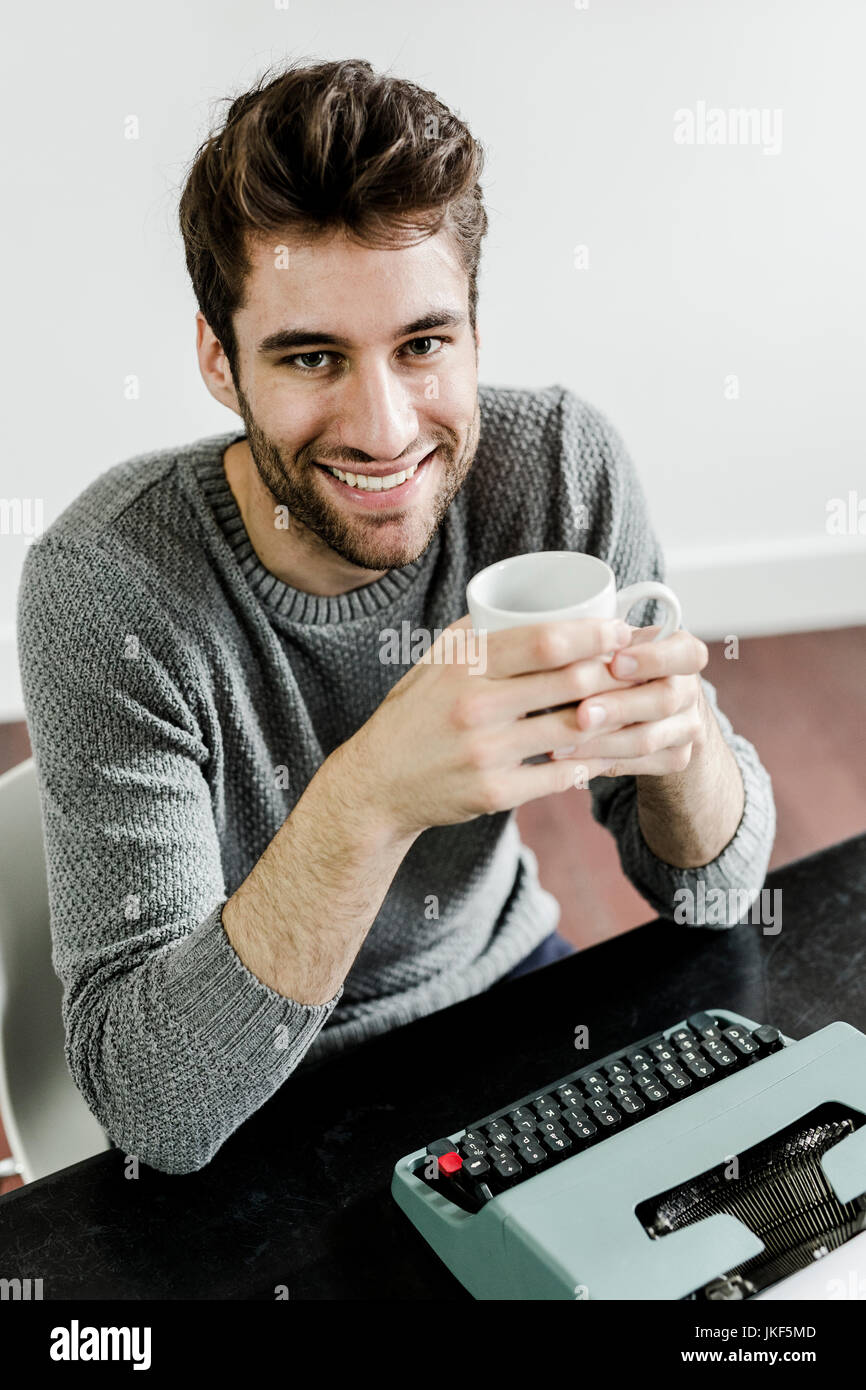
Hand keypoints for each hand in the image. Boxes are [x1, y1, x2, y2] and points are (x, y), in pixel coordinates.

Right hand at [335, 613, 639, 840]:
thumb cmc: (413, 715)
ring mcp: (486, 753)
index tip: (619, 630)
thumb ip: (476, 633)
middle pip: (569, 682)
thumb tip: (528, 600)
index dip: (593, 634)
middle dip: (615, 672)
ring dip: (610, 719)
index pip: (545, 641)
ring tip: (631, 708)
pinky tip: (599, 754)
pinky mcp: (493, 792)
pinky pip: (559, 775)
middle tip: (636, 667)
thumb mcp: (433, 663)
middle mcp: (475, 706)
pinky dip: (585, 764)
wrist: (376, 784)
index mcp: (464, 666)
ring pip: (573, 731)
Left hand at [549, 624, 710, 776]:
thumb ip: (604, 645)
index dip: (653, 659)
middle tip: (582, 714)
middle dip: (618, 708)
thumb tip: (569, 650)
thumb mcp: (620, 646)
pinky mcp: (675, 759)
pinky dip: (599, 762)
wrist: (648, 708)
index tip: (616, 662)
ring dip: (601, 742)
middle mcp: (689, 691)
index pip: (688, 653)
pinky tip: (570, 758)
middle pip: (664, 701)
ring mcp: (687, 728)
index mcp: (682, 653)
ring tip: (562, 742)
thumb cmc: (624, 667)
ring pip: (646, 740)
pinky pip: (636, 764)